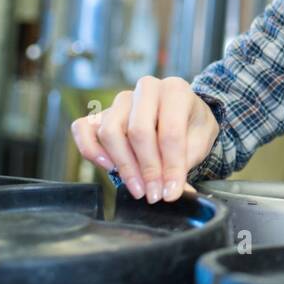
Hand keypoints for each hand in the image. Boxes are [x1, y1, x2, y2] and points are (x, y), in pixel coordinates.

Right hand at [70, 76, 219, 203]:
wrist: (183, 116)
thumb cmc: (191, 127)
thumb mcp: (200, 142)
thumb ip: (185, 163)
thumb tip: (170, 191)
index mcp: (175, 90)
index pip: (170, 131)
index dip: (171, 166)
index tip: (171, 192)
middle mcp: (146, 89)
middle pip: (138, 131)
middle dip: (147, 169)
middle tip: (154, 193)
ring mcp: (120, 100)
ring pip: (110, 132)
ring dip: (124, 166)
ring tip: (138, 188)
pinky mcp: (101, 113)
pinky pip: (83, 128)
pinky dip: (91, 149)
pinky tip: (108, 166)